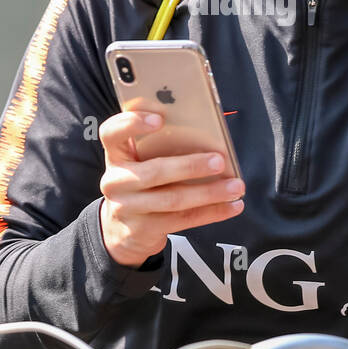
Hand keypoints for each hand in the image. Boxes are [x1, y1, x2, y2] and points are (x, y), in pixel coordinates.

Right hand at [97, 110, 244, 267]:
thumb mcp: (141, 162)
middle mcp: (116, 181)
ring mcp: (126, 208)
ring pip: (173, 199)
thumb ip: (161, 147)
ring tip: (236, 187)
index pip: (111, 133)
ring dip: (209, 193)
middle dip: (191, 166)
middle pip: (154, 171)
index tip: (160, 118)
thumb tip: (209, 137)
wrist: (121, 230)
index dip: (133, 123)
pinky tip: (233, 206)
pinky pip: (183, 220)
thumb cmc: (141, 183)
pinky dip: (212, 212)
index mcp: (115, 155)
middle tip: (220, 161)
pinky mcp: (143, 229)